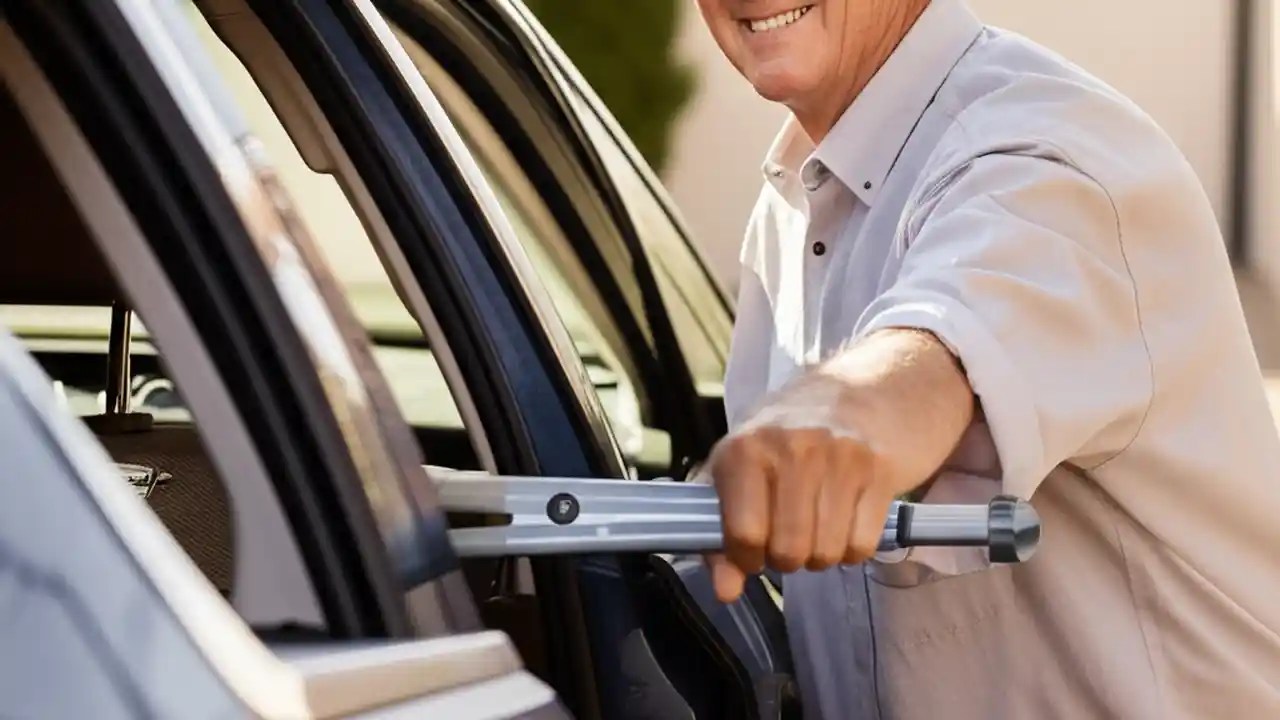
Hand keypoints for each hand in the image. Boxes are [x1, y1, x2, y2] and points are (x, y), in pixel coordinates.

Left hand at [705, 423, 899, 602]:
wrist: (853, 392)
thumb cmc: (781, 440)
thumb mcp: (735, 473)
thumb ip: (719, 535)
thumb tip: (725, 592)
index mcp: (745, 450)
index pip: (744, 535)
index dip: (745, 558)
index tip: (751, 549)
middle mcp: (792, 450)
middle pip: (789, 552)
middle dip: (786, 558)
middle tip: (787, 536)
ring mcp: (839, 457)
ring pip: (827, 554)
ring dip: (820, 555)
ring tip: (815, 527)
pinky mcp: (878, 470)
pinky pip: (862, 546)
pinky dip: (852, 548)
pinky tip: (844, 522)